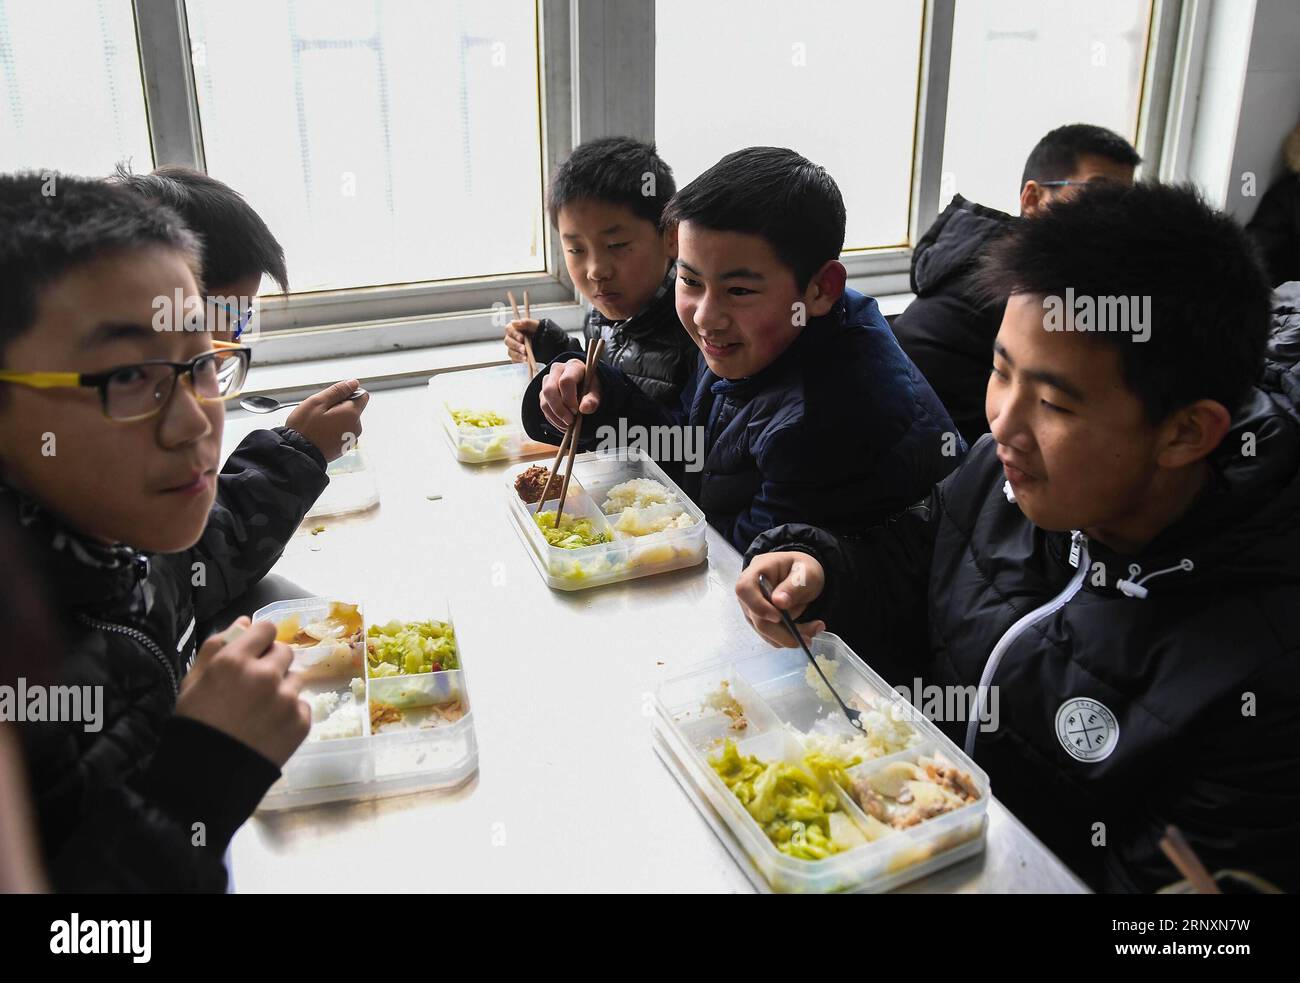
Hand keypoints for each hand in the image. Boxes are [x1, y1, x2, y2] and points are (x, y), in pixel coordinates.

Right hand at [175, 618, 309, 766]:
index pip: (267, 629)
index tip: (254, 653)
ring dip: (282, 689)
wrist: (208, 777)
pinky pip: (302, 705)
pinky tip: (269, 727)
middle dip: (272, 663)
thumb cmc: (195, 725)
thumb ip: (216, 646)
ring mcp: (287, 699)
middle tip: (255, 685)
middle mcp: (265, 675)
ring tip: (260, 711)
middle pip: (285, 652)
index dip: (260, 640)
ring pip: (294, 679)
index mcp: (234, 661)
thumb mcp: (193, 682)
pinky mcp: (301, 722)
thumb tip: (244, 621)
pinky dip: (290, 713)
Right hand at [286, 378, 368, 462]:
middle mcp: (356, 427)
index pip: (362, 395)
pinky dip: (332, 430)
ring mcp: (351, 439)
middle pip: (352, 409)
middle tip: (320, 413)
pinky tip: (320, 434)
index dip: (347, 393)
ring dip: (334, 419)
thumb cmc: (305, 429)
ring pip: (345, 421)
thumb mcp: (317, 402)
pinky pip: (341, 432)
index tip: (332, 399)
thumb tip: (353, 383)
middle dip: (338, 407)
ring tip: (318, 425)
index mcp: (352, 414)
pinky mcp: (344, 447)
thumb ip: (338, 391)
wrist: (299, 454)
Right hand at [504, 318, 539, 362]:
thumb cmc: (542, 332)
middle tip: (524, 349)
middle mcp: (513, 337)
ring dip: (517, 354)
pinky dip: (519, 360)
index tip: (521, 338)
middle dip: (516, 345)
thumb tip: (514, 322)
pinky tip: (525, 360)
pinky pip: (514, 359)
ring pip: (510, 351)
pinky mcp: (517, 356)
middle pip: (508, 341)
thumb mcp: (537, 326)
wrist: (549, 344)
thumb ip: (527, 322)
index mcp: (516, 328)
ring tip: (525, 357)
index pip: (509, 329)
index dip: (514, 334)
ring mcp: (514, 347)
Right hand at [539, 358, 600, 430]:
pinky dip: (552, 419)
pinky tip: (563, 424)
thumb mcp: (596, 392)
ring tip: (568, 426)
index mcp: (573, 366)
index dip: (569, 398)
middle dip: (559, 409)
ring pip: (544, 401)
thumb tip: (585, 409)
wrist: (585, 387)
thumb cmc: (591, 387)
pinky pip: (544, 408)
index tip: (576, 411)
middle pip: (549, 390)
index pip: (565, 381)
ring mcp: (547, 381)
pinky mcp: (543, 393)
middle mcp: (556, 370)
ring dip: (555, 417)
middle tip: (570, 421)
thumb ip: (592, 400)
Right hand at [735, 552, 826, 647]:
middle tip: (807, 638)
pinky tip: (807, 630)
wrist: (802, 576)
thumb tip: (779, 602)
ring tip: (815, 628)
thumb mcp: (807, 573)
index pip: (745, 589)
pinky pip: (772, 636)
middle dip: (782, 632)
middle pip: (756, 618)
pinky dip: (790, 637)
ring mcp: (752, 609)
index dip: (758, 606)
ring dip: (790, 636)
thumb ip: (794, 585)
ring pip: (765, 632)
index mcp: (757, 571)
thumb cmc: (802, 570)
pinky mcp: (760, 621)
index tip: (778, 616)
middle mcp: (749, 592)